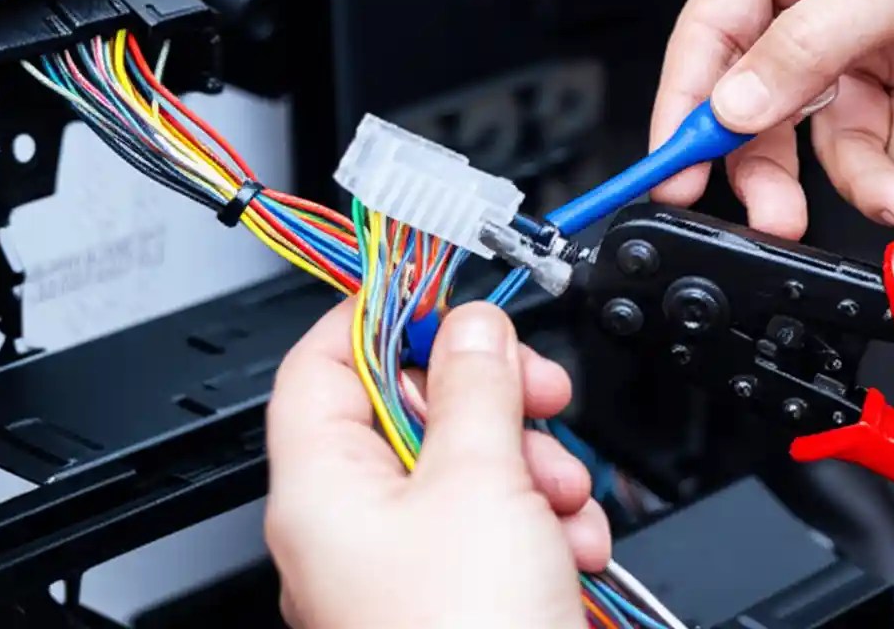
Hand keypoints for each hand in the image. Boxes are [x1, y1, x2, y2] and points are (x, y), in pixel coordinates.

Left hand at [264, 300, 607, 628]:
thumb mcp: (479, 482)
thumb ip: (476, 388)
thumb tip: (470, 327)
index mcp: (321, 492)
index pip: (322, 365)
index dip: (383, 321)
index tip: (443, 300)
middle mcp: (351, 529)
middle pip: (412, 413)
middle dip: (492, 401)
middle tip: (540, 393)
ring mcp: (404, 564)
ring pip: (467, 470)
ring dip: (533, 467)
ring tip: (566, 495)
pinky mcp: (458, 592)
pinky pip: (497, 527)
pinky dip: (543, 522)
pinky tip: (572, 542)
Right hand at [651, 0, 893, 236]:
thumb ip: (806, 48)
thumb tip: (734, 107)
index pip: (711, 35)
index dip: (688, 109)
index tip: (674, 171)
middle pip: (767, 103)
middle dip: (777, 168)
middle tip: (777, 218)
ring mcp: (872, 39)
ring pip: (840, 137)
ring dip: (873, 181)